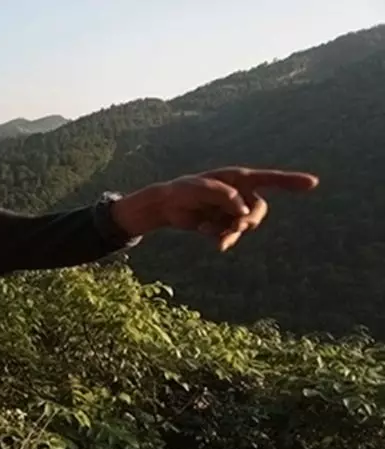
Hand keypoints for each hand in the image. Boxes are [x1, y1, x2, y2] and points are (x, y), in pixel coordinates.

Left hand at [116, 167, 318, 250]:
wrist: (168, 206)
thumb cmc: (184, 190)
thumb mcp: (201, 189)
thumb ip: (224, 196)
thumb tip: (244, 212)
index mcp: (238, 178)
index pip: (269, 179)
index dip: (291, 182)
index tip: (313, 184)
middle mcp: (241, 193)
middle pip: (259, 211)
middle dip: (249, 221)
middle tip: (236, 227)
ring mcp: (234, 210)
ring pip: (246, 226)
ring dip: (233, 232)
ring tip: (213, 234)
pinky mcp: (225, 224)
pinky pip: (232, 235)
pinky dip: (221, 237)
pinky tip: (205, 232)